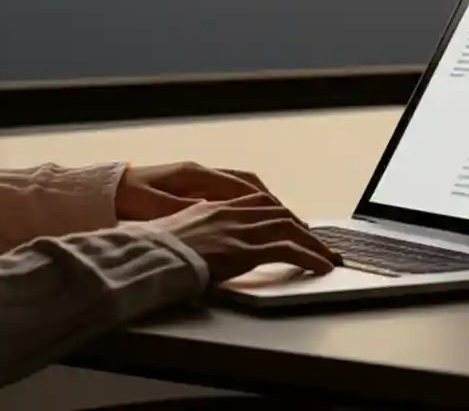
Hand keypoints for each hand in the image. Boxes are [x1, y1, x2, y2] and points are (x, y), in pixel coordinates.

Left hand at [115, 161, 299, 221]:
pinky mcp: (193, 187)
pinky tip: (257, 222)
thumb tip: (214, 218)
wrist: (101, 190)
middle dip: (279, 207)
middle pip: (253, 186)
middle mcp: (202, 173)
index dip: (271, 207)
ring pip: (245, 189)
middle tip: (300, 229)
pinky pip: (232, 194)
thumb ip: (184, 214)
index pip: (245, 189)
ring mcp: (199, 179)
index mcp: (196, 176)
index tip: (292, 225)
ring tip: (287, 226)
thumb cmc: (124, 200)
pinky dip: (250, 206)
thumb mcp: (153, 209)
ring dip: (267, 206)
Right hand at [148, 194, 340, 281]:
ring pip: (288, 228)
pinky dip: (309, 257)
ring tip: (327, 257)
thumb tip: (208, 244)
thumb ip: (198, 232)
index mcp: (214, 206)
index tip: (294, 224)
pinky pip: (287, 250)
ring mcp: (237, 230)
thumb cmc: (150, 250)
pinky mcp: (242, 249)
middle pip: (278, 212)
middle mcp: (230, 212)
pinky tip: (320, 267)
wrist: (142, 256)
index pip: (259, 202)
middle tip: (318, 243)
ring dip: (312, 243)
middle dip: (302, 227)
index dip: (280, 213)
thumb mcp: (176, 233)